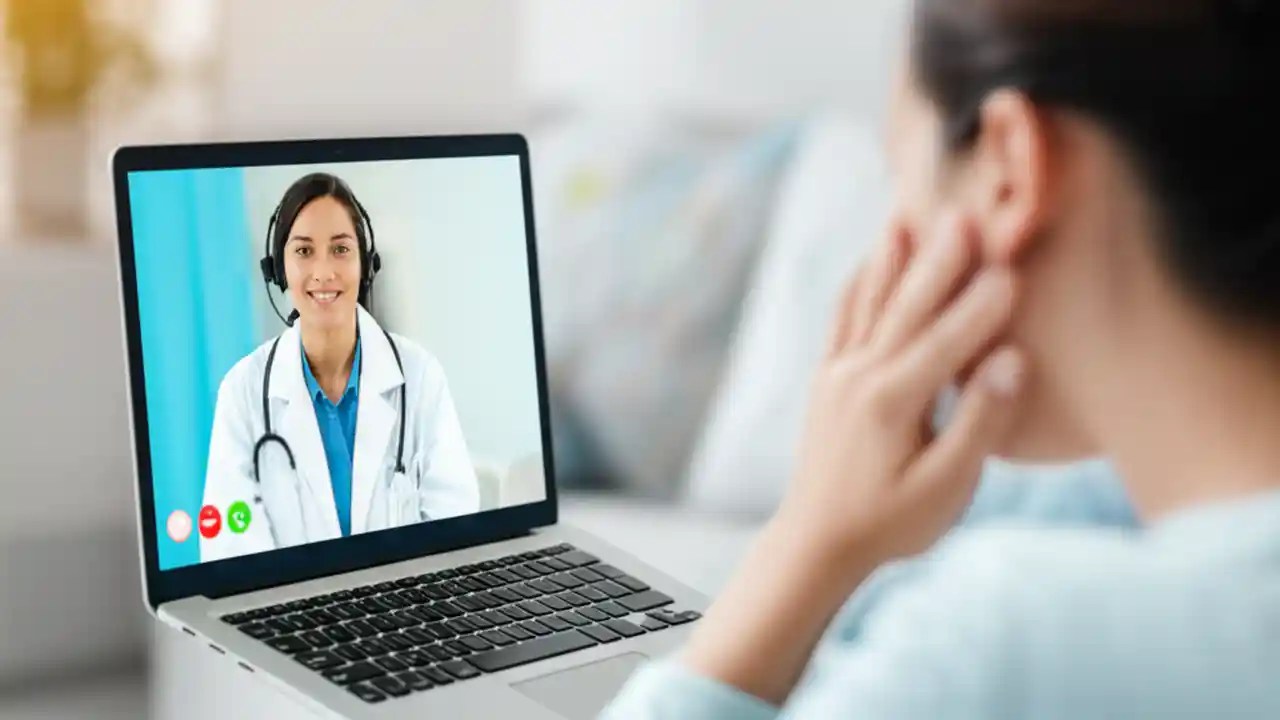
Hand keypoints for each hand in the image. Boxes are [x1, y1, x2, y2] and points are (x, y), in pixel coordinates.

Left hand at [674, 213, 1024, 704]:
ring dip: (893, 261)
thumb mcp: (943, 489)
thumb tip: (1009, 362)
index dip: (980, 306)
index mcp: (892, 403)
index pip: (945, 342)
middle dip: (937, 262)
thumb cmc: (890, 523)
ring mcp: (838, 375)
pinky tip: (868, 262)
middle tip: (962, 215)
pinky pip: (842, 320)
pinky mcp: (827, 380)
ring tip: (907, 216)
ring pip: (870, 305)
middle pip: (906, 309)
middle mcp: (859, 378)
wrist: (816, 542)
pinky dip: (856, 288)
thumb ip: (976, 423)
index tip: (1010, 267)